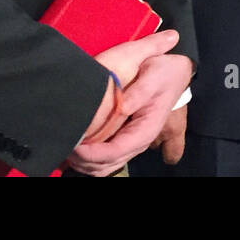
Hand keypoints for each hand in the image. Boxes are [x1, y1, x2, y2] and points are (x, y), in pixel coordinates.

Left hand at [65, 32, 190, 176]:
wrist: (174, 71)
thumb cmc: (163, 72)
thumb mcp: (154, 75)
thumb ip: (138, 92)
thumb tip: (121, 106)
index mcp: (146, 130)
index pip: (116, 152)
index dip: (92, 154)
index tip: (75, 144)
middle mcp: (138, 142)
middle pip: (106, 166)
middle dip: (82, 161)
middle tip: (65, 145)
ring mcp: (130, 142)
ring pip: (102, 168)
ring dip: (83, 163)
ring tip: (66, 147)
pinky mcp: (123, 139)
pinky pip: (103, 161)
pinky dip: (86, 160)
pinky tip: (74, 147)